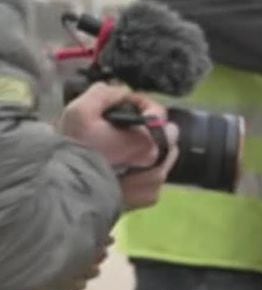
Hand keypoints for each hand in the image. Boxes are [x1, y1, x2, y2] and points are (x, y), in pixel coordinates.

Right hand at [58, 84, 179, 209]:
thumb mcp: (81, 111)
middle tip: (124, 127)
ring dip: (147, 150)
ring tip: (122, 148)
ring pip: (161, 157)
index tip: (125, 103)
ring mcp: (157, 183)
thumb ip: (104, 94)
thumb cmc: (76, 150)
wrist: (70, 192)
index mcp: (149, 141)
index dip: (141, 102)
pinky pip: (153, 177)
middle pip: (165, 136)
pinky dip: (143, 170)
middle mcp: (160, 163)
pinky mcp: (149, 198)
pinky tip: (124, 168)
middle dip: (148, 128)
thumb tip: (120, 91)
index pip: (159, 112)